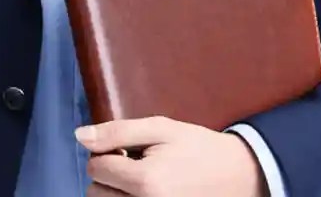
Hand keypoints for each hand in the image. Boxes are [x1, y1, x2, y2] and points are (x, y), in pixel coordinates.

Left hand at [76, 117, 264, 196]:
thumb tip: (80, 137)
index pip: (97, 167)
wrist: (241, 176)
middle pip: (96, 192)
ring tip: (142, 180)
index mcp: (145, 181)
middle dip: (108, 175)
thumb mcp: (161, 129)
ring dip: (115, 192)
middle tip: (135, 164)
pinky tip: (145, 192)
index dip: (107, 153)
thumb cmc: (200, 148)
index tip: (127, 149)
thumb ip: (118, 132)